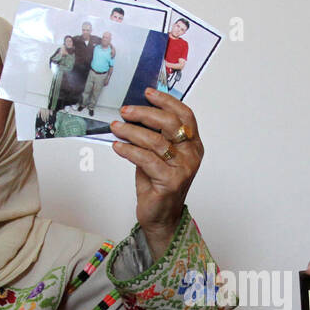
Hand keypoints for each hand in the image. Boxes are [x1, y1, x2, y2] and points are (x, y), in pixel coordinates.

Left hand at [112, 88, 200, 259]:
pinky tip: (118, 147)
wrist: (160, 217)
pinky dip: (129, 150)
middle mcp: (192, 155)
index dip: (167, 101)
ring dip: (132, 131)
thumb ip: (153, 136)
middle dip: (145, 113)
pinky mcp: (171, 181)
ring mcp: (183, 169)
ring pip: (156, 141)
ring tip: (116, 128)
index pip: (185, 115)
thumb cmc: (157, 185)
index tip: (148, 93)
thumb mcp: (157, 155)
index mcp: (193, 145)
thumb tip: (134, 114)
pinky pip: (146, 159)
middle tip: (126, 111)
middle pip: (171, 123)